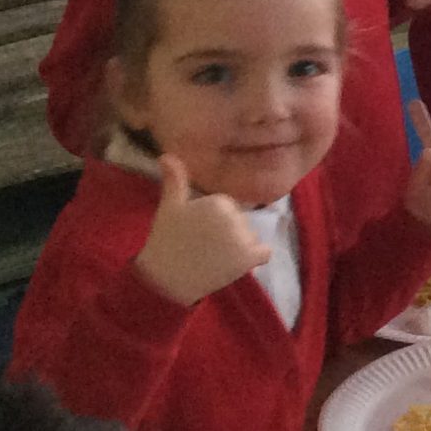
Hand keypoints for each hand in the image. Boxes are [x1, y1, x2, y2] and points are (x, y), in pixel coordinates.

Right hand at [134, 155, 273, 306]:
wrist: (167, 277)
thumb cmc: (167, 239)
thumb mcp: (170, 206)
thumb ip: (175, 180)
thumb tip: (166, 154)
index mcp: (218, 201)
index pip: (228, 207)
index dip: (214, 219)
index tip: (197, 230)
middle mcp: (234, 216)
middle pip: (241, 221)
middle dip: (228, 233)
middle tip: (203, 245)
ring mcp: (243, 238)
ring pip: (251, 237)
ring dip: (239, 247)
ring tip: (214, 256)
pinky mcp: (248, 259)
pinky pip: (264, 253)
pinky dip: (255, 258)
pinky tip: (238, 263)